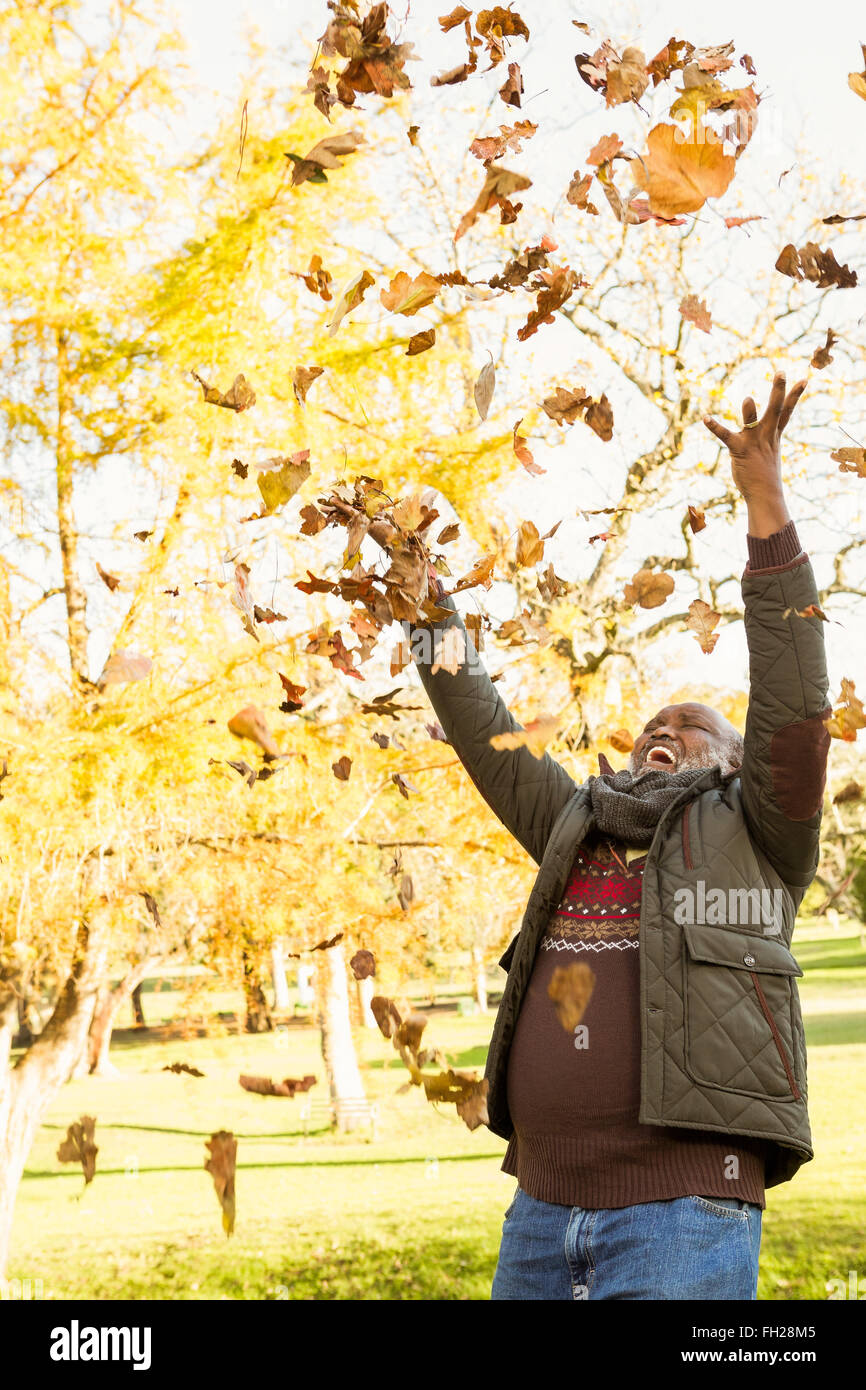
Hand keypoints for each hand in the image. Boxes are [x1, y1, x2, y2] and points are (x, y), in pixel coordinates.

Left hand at [703, 372, 805, 536]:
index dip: (795, 395)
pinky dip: (715, 427)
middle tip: (781, 372)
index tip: (804, 379)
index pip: (787, 412)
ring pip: (753, 422)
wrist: (765, 496)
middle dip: (779, 391)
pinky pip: (726, 436)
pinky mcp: (739, 450)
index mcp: (774, 435)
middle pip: (775, 410)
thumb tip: (765, 434)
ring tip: (748, 399)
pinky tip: (705, 418)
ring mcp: (753, 443)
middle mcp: (766, 436)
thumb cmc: (765, 476)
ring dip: (750, 411)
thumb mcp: (769, 454)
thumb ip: (766, 439)